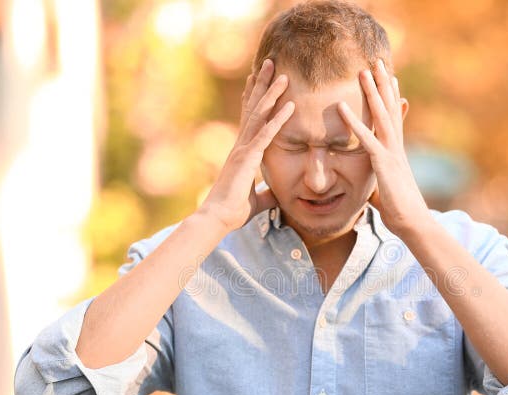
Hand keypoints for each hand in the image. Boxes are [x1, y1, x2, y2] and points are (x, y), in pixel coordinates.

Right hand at [197, 59, 294, 231]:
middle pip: (253, 108)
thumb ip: (267, 193)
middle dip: (263, 84)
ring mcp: (242, 149)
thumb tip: (277, 195)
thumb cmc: (232, 210)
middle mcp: (241, 144)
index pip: (250, 118)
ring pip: (259, 114)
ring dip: (272, 93)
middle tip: (271, 62)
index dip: (256, 97)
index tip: (261, 79)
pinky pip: (266, 135)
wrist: (217, 219)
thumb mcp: (257, 200)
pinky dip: (279, 120)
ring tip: (283, 74)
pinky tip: (291, 106)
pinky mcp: (247, 158)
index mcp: (242, 151)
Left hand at [337, 59, 428, 233]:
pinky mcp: (382, 163)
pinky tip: (341, 107)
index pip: (393, 118)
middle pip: (389, 109)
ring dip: (372, 92)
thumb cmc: (400, 211)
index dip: (390, 96)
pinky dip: (352, 122)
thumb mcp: (388, 189)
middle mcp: (396, 147)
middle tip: (377, 61)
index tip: (388, 77)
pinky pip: (365, 139)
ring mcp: (391, 153)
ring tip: (364, 71)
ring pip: (381, 116)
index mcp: (397, 152)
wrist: (413, 223)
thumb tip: (377, 180)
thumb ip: (382, 179)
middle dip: (383, 84)